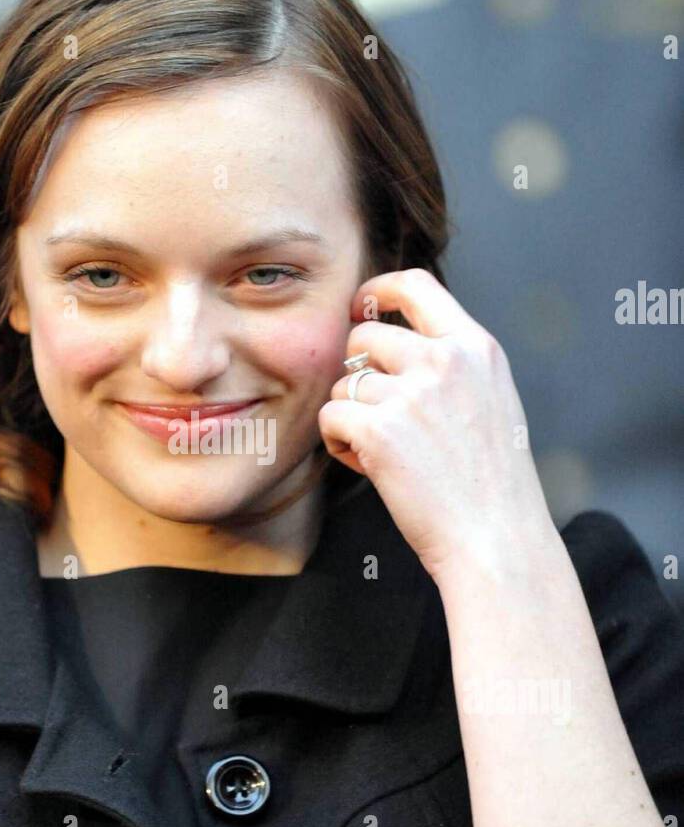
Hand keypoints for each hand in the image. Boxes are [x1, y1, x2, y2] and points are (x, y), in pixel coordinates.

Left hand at [318, 268, 554, 584]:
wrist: (496, 541)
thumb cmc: (492, 484)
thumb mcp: (492, 400)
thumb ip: (452, 364)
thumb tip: (393, 341)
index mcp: (476, 348)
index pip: (416, 285)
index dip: (378, 290)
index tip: (362, 307)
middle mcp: (444, 360)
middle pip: (365, 336)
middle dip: (360, 374)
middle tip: (381, 418)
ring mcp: (411, 393)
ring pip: (345, 382)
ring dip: (351, 416)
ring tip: (383, 453)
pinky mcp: (379, 429)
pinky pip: (330, 416)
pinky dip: (338, 443)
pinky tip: (367, 466)